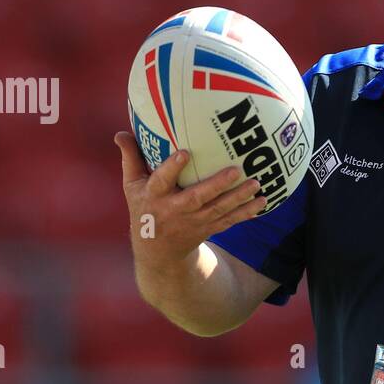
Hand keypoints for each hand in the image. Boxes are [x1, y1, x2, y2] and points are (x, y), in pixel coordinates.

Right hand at [114, 132, 264, 270]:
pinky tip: (263, 201)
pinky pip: (230, 221)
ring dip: (239, 198)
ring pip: (218, 210)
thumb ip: (130, 158)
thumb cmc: (144, 208)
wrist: (156, 251)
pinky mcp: (208, 229)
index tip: (184, 153)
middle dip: (217, 186)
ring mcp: (194, 222)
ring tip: (257, 184)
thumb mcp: (131, 186)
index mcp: (155, 196)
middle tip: (236, 170)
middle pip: (197, 198)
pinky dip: (246, 213)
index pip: (161, 181)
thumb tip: (120, 133)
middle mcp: (175, 210)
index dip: (172, 168)